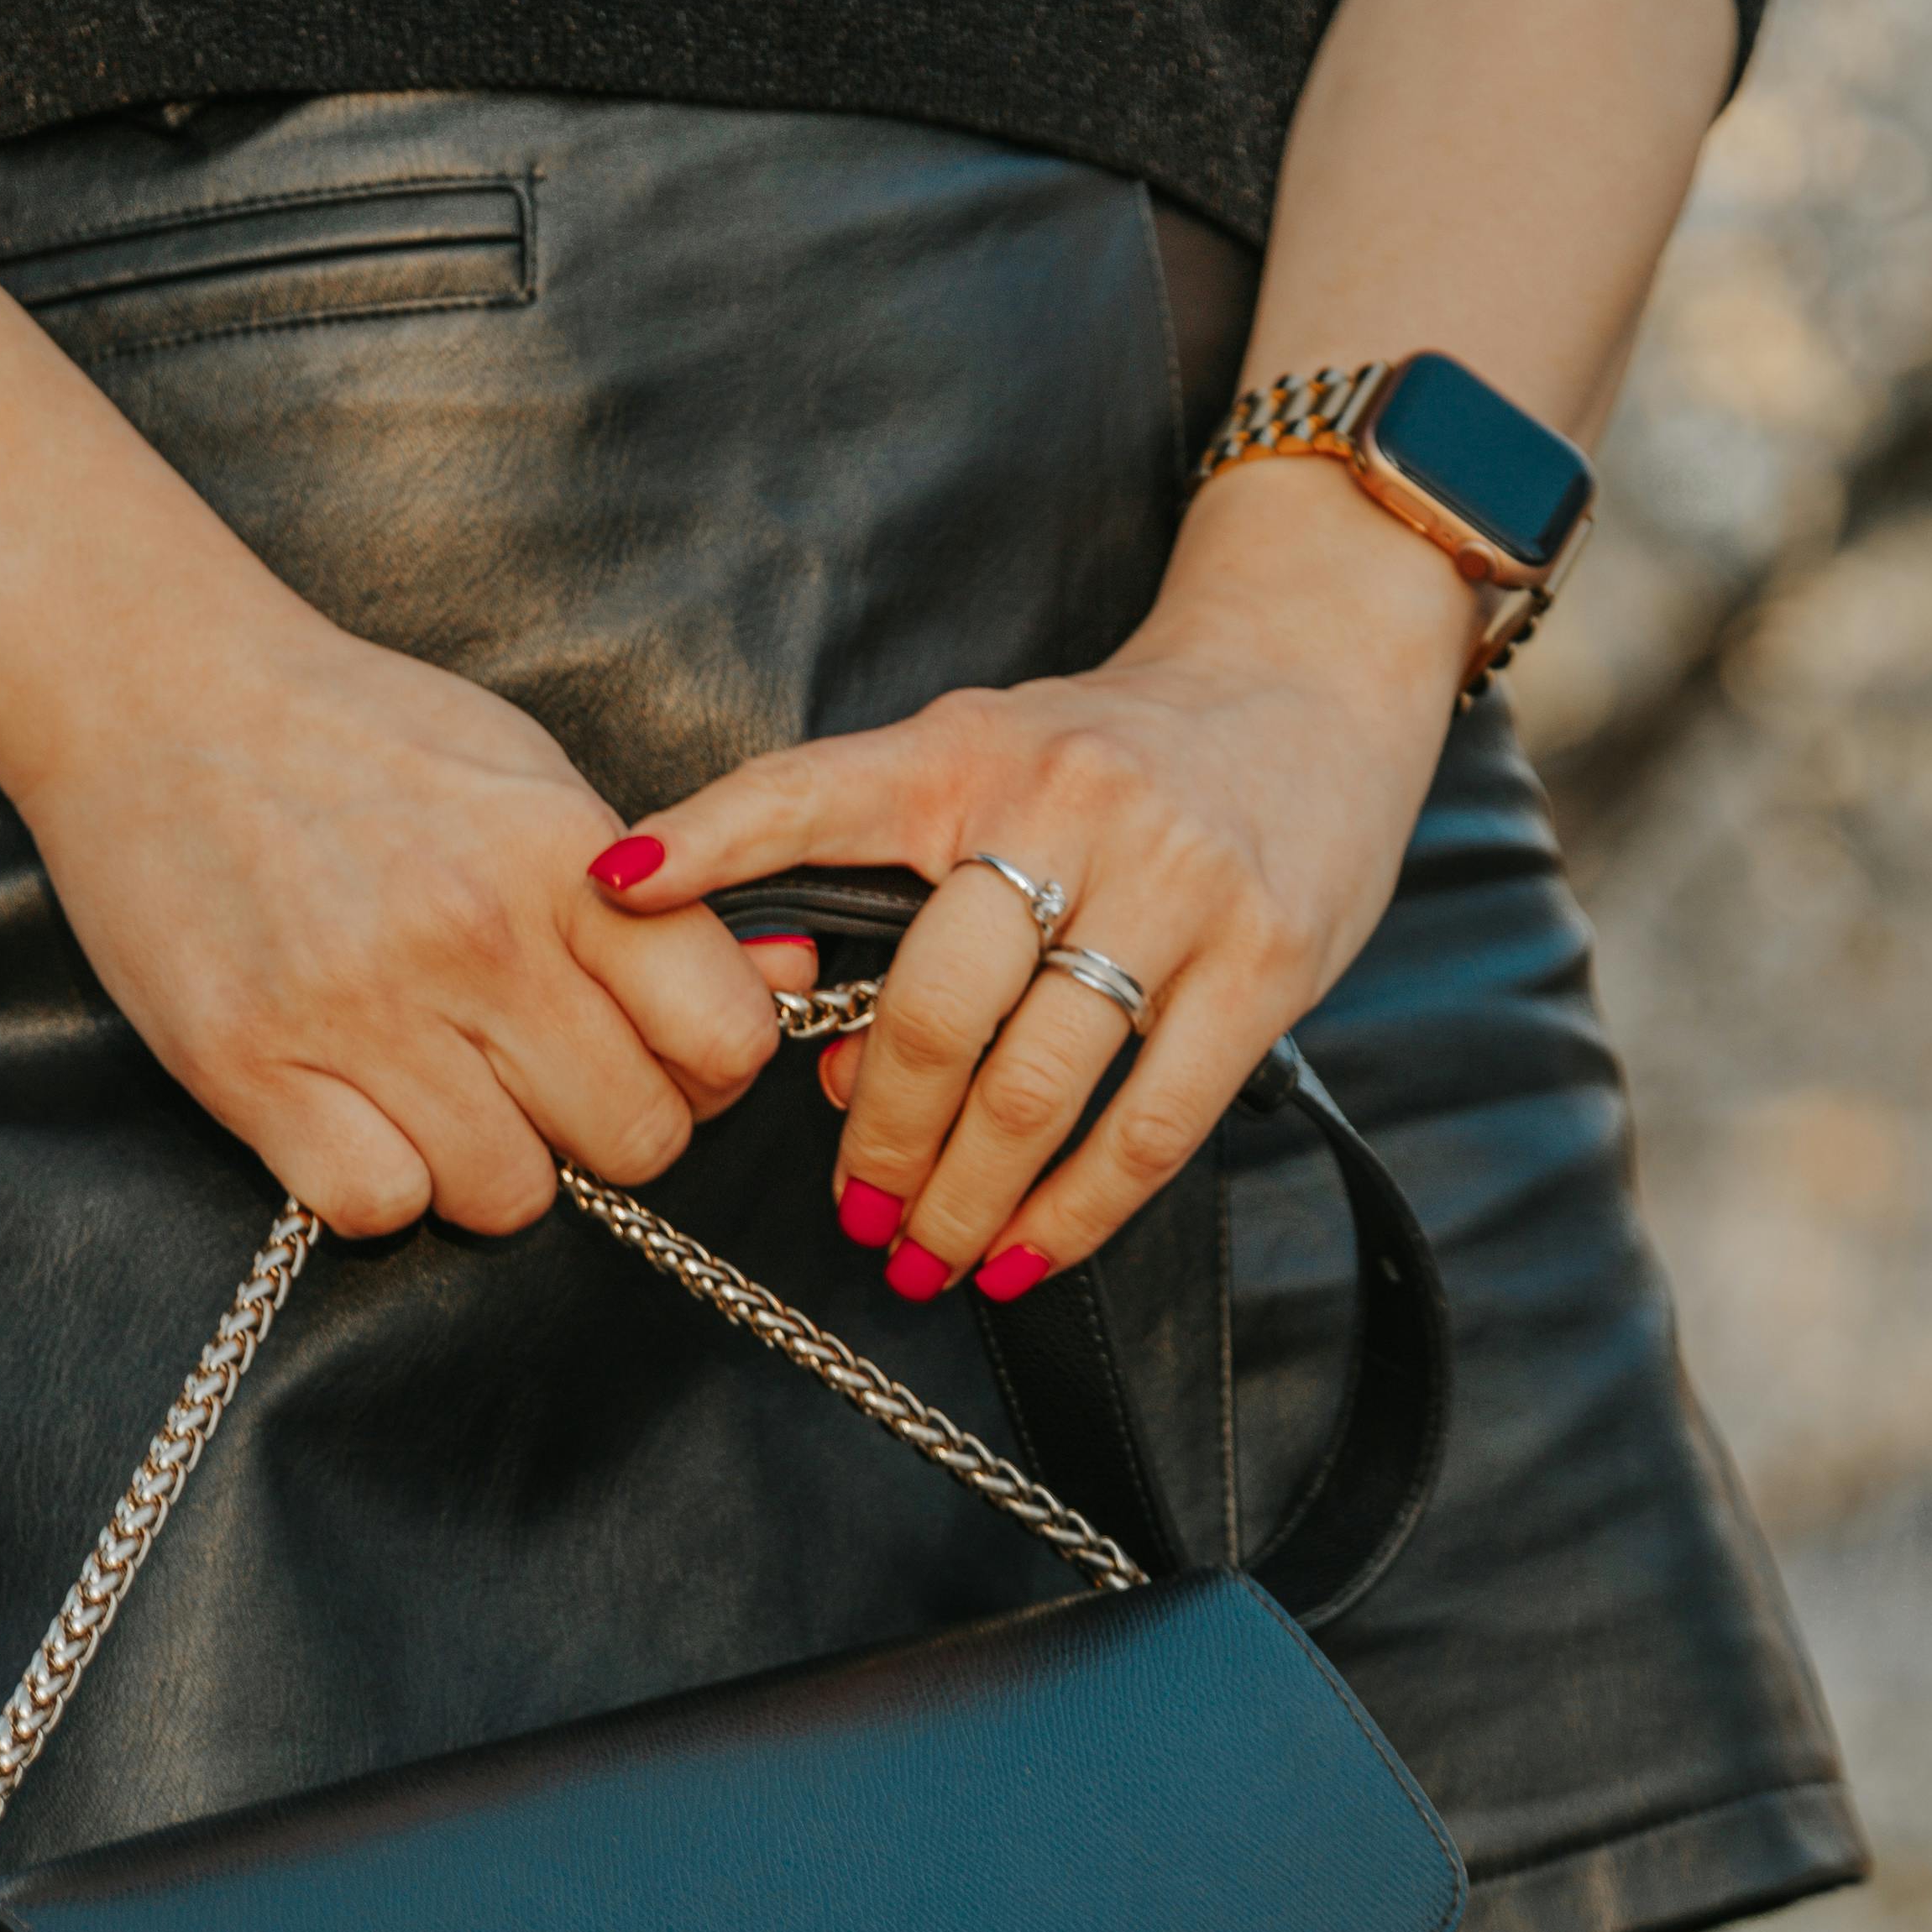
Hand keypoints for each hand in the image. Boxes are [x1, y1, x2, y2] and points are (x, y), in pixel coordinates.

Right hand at [9, 578, 809, 1241]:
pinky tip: (353, 1108)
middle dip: (597, 1128)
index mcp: (560, 859)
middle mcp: (472, 937)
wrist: (151, 687)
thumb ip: (656, 894)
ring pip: (509, 1197)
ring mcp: (359, 1006)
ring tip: (432, 1084)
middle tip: (533, 1078)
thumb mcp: (529, 779)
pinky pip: (378, 1208)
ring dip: (484, 1164)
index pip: (725, 1039)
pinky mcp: (250, 1065)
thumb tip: (788, 980)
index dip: (703, 1070)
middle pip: (633, 1141)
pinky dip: (377, 1183)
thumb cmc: (355, 740)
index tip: (650, 1051)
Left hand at [583, 462, 1475, 1301]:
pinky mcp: (1261, 964)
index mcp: (972, 750)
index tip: (617, 895)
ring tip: (927, 1252)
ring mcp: (1175, 888)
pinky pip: (1149, 1124)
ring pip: (1037, 1084)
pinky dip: (1074, 1212)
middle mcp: (1069, 807)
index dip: (711, 841)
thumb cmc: (1127, 746)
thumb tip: (827, 1057)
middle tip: (853, 1209)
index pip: (815, 795)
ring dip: (964, 1194)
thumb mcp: (994, 759)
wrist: (1314, 677)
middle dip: (879, 1135)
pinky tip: (1024, 1254)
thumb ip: (898, 879)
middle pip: (936, 1008)